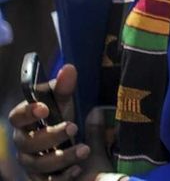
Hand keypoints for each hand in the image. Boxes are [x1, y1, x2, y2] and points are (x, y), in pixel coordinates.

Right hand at [9, 64, 91, 178]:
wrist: (75, 146)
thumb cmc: (63, 119)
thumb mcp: (67, 104)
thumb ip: (65, 88)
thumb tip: (69, 68)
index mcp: (26, 123)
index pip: (17, 117)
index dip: (27, 112)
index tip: (45, 107)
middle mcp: (25, 144)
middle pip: (27, 143)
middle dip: (50, 135)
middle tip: (73, 127)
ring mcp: (32, 163)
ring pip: (39, 164)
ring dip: (62, 156)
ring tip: (84, 149)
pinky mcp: (42, 179)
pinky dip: (62, 176)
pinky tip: (77, 168)